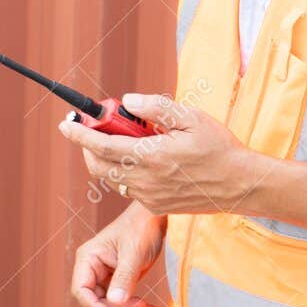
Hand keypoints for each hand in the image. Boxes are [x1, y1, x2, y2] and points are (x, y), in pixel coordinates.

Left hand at [57, 93, 250, 216]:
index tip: (66, 123)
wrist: (240, 185)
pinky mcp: (155, 206)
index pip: (103, 145)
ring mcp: (149, 197)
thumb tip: (127, 100)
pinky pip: (129, 187)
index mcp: (152, 156)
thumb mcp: (191, 117)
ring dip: (107, 158)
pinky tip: (143, 157)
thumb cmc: (219, 147)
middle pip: (98, 165)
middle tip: (92, 128)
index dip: (79, 134)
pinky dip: (125, 170)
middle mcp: (146, 180)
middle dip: (88, 146)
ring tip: (126, 138)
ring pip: (112, 178)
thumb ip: (156, 108)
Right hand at [71, 202, 165, 306]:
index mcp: (88, 258)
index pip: (81, 290)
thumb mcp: (134, 253)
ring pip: (109, 304)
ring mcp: (105, 275)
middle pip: (96, 301)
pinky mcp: (118, 279)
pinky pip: (121, 300)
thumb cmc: (141, 227)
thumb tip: (115, 303)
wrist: (155, 216)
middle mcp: (92, 268)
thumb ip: (124, 278)